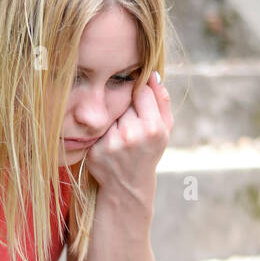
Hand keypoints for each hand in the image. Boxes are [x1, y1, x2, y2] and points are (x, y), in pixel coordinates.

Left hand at [84, 71, 172, 191]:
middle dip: (126, 108)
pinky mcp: (94, 151)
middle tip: (129, 124)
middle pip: (123, 100)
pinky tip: (108, 143)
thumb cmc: (149, 151)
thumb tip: (152, 74)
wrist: (128, 186)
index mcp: (152, 128)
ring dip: (113, 118)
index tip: (140, 105)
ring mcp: (111, 143)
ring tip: (120, 134)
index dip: (140, 96)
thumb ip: (162, 101)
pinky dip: (101, 131)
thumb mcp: (165, 129)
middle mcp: (131, 135)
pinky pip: (97, 127)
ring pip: (109, 112)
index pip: (141, 91)